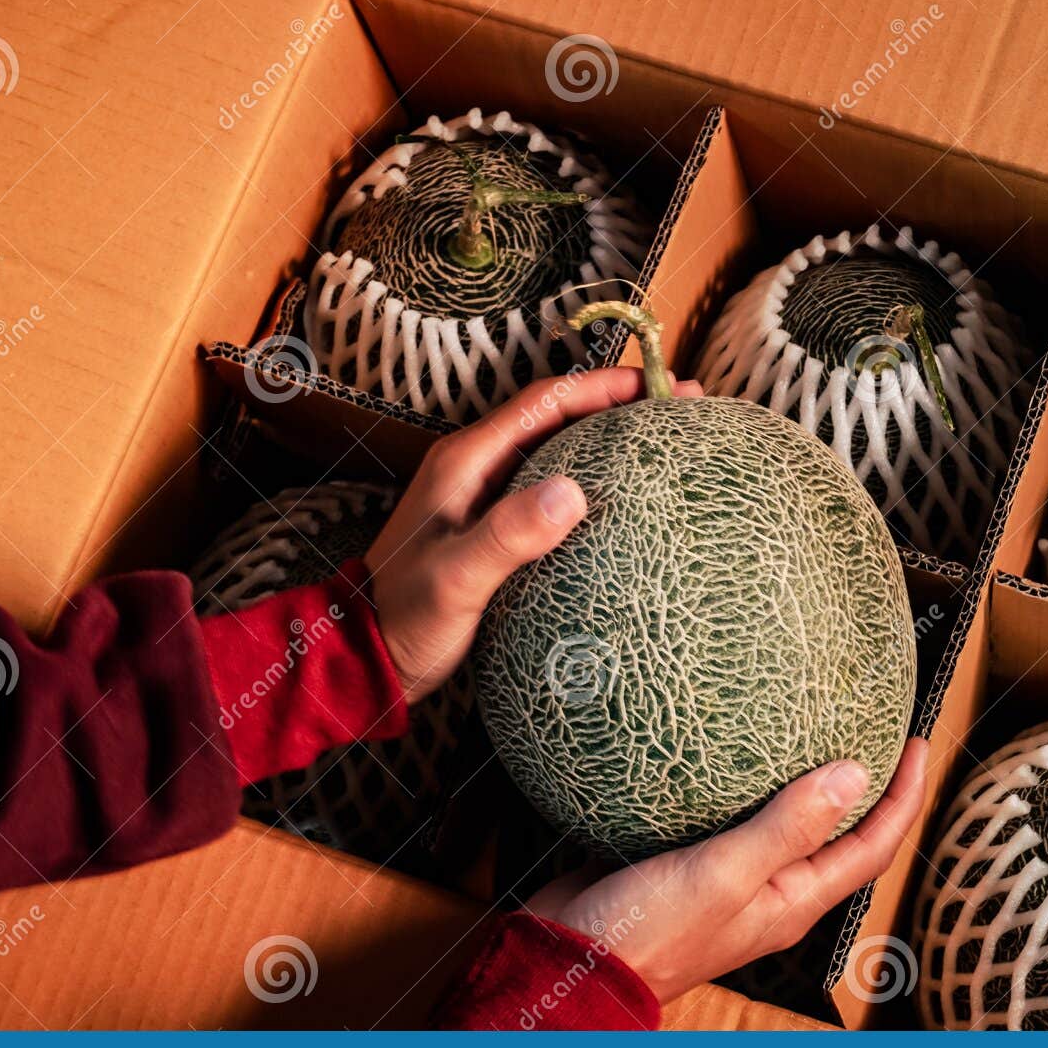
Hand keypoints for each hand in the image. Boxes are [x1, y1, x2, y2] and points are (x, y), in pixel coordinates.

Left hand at [365, 367, 700, 702]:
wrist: (365, 660)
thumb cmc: (404, 619)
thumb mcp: (457, 579)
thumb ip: (509, 535)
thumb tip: (573, 492)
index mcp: (465, 462)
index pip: (545, 403)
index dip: (603, 388)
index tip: (658, 387)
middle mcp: (477, 469)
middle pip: (559, 419)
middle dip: (619, 407)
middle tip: (681, 409)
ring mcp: (486, 499)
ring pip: (560, 452)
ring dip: (611, 442)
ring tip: (667, 446)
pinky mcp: (496, 530)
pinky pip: (554, 490)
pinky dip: (596, 483)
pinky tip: (629, 503)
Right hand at [527, 738, 929, 1004]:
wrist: (571, 960)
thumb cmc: (649, 935)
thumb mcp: (725, 876)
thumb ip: (788, 828)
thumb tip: (855, 776)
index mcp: (792, 900)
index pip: (871, 846)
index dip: (902, 797)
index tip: (917, 743)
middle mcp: (770, 889)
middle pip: (837, 833)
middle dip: (864, 782)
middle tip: (873, 724)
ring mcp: (728, 875)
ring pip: (783, 820)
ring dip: (802, 776)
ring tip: (811, 722)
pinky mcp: (686, 857)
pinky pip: (729, 812)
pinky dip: (741, 778)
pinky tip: (726, 743)